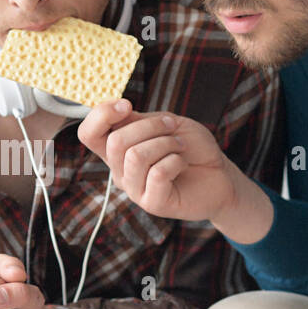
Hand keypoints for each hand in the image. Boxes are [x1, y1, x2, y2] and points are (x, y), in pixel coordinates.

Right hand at [78, 99, 239, 223]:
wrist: (219, 174)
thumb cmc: (192, 148)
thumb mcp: (165, 124)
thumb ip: (138, 120)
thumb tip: (119, 113)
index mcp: (118, 150)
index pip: (88, 134)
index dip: (100, 115)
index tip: (127, 105)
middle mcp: (120, 171)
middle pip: (115, 142)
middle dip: (149, 126)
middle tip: (172, 127)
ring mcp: (134, 189)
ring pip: (136, 156)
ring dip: (165, 143)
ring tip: (180, 146)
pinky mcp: (152, 203)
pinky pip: (157, 173)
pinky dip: (175, 160)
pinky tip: (182, 164)